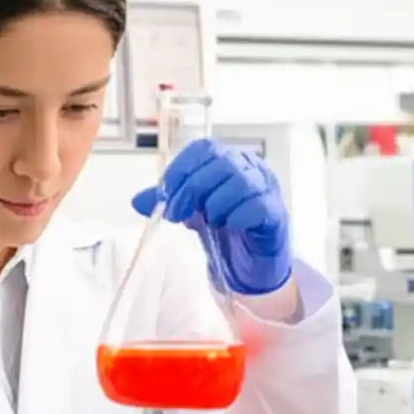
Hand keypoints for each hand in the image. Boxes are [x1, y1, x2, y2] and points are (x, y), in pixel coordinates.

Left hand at [132, 138, 292, 294]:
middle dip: (192, 188)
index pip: (205, 148)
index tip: (165, 192)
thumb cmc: (223, 231)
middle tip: (177, 214)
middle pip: (222, 162)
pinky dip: (237, 216)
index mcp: (230, 160)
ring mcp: (268, 189)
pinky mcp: (277, 214)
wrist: (248, 265)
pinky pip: (258, 206)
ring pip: (241, 181)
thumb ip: (168, 203)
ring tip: (211, 221)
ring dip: (216, 203)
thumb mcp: (190, 213)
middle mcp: (252, 168)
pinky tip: (229, 226)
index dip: (182, 167)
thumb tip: (136, 201)